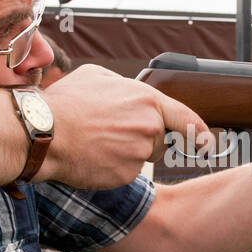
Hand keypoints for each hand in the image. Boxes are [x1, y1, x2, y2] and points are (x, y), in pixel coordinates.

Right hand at [36, 64, 211, 189]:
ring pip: (142, 157)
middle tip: (112, 133)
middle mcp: (149, 127)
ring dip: (126, 153)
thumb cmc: (66, 103)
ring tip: (97, 141)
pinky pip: (126, 172)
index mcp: (147, 100)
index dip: (199, 132)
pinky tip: (93, 156)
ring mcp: (139, 153)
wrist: (45, 133)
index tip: (206, 142)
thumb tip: (130, 92)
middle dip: (144, 140)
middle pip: (160, 140)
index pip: (187, 119)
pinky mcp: (126, 174)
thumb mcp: (96, 77)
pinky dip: (113, 168)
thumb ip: (124, 86)